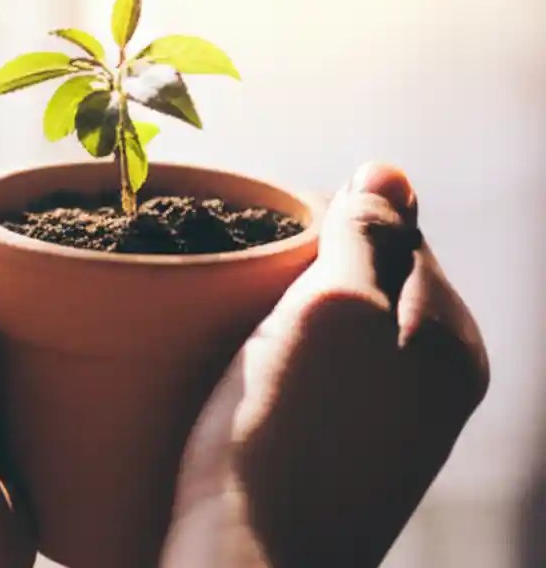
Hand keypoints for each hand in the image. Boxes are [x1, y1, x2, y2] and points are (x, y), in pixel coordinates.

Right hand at [165, 163, 489, 566]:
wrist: (244, 567)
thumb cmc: (280, 439)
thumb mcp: (331, 313)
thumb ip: (366, 236)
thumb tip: (389, 165)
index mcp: (448, 343)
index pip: (400, 236)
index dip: (331, 227)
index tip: (272, 255)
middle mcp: (434, 387)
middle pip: (370, 283)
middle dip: (311, 273)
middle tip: (250, 299)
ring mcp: (389, 427)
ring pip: (337, 332)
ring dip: (289, 318)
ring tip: (242, 342)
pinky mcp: (341, 456)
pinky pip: (317, 379)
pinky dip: (281, 364)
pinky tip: (250, 386)